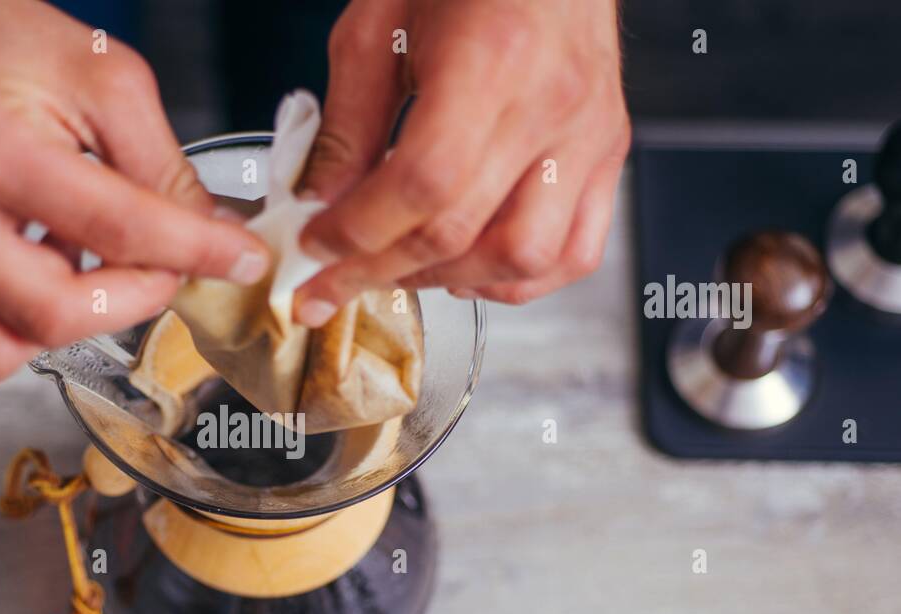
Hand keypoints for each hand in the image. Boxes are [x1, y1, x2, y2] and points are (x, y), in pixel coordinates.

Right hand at [0, 0, 269, 382]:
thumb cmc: (0, 46)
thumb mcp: (103, 79)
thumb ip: (161, 167)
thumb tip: (214, 242)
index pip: (114, 228)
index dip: (195, 252)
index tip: (240, 260)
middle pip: (50, 313)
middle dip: (130, 301)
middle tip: (159, 267)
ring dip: (62, 328)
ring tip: (77, 266)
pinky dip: (6, 340)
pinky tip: (27, 284)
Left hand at [294, 0, 628, 321]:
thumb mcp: (380, 24)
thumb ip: (348, 121)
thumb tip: (321, 203)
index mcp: (492, 61)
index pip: (422, 185)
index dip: (358, 232)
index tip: (313, 248)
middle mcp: (551, 106)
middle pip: (461, 233)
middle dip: (380, 272)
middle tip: (332, 282)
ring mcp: (588, 135)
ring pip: (524, 259)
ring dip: (449, 280)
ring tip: (401, 268)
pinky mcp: (606, 152)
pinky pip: (575, 251)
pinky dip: (517, 279)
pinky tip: (469, 266)